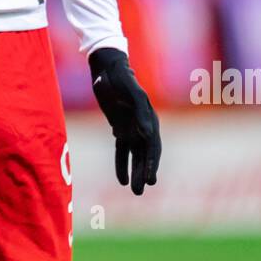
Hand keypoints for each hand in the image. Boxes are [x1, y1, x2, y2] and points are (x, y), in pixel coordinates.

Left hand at [89, 48, 160, 194]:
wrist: (107, 69)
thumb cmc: (120, 78)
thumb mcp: (130, 91)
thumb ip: (139, 111)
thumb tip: (146, 133)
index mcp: (149, 118)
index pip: (153, 146)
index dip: (152, 163)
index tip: (150, 179)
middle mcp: (143, 126)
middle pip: (145, 154)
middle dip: (144, 172)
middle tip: (141, 190)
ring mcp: (131, 128)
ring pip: (134, 155)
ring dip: (135, 172)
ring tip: (134, 191)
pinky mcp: (119, 128)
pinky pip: (122, 150)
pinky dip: (122, 164)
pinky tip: (122, 179)